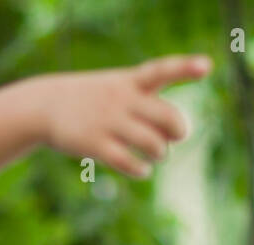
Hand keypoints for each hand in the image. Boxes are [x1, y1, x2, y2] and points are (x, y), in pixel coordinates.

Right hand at [31, 54, 210, 177]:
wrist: (46, 105)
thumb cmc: (95, 99)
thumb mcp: (120, 88)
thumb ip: (151, 104)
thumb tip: (176, 137)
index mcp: (131, 81)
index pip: (162, 70)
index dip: (185, 68)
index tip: (207, 66)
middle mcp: (122, 99)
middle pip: (168, 117)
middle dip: (179, 132)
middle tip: (174, 138)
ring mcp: (108, 121)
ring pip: (153, 144)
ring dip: (161, 154)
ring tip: (155, 155)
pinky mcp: (95, 144)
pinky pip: (129, 163)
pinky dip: (142, 170)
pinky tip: (142, 169)